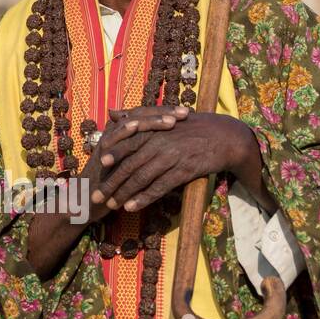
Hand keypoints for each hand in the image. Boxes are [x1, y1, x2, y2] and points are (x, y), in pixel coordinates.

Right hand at [27, 105, 189, 277]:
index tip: (187, 113)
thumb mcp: (135, 170)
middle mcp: (116, 133)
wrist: (89, 200)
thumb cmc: (116, 187)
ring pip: (131, 122)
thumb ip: (147, 158)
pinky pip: (114, 135)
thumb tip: (171, 151)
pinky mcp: (102, 150)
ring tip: (172, 120)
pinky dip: (126, 129)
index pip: (148, 117)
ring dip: (151, 120)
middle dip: (164, 113)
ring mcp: (109, 141)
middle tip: (185, 112)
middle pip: (142, 115)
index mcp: (126, 135)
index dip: (166, 114)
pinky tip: (140, 124)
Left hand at [89, 107, 255, 213]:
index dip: (111, 155)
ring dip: (124, 193)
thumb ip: (136, 115)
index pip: (126, 144)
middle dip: (110, 182)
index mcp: (152, 129)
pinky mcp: (183, 171)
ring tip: (110, 205)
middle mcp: (158, 143)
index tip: (96, 166)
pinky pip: (160, 187)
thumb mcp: (163, 115)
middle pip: (129, 165)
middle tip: (94, 196)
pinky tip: (132, 206)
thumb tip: (111, 111)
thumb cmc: (190, 125)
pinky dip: (144, 198)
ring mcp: (171, 157)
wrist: (225, 136)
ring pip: (142, 178)